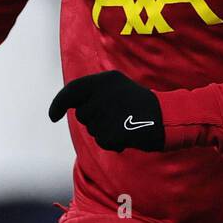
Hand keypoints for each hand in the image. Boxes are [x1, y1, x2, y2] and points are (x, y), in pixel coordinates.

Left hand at [48, 70, 163, 151]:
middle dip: (94, 120)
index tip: (53, 117)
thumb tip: (71, 105)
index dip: (58, 104)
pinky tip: (127, 136)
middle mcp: (104, 93)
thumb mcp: (119, 88)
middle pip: (82, 114)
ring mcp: (108, 112)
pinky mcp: (114, 130)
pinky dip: (113, 143)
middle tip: (118, 117)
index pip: (72, 91)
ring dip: (105, 132)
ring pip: (92, 129)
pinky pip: (103, 142)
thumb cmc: (142, 106)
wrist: (169, 118)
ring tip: (125, 124)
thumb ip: (96, 93)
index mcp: (105, 79)